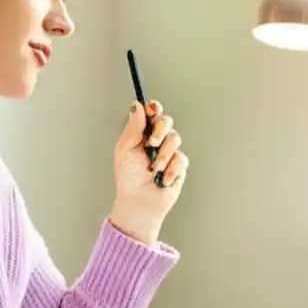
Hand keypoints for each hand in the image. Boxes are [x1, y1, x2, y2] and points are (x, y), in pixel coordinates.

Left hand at [108, 100, 187, 245]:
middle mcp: (157, 141)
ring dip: (163, 155)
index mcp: (142, 134)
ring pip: (175, 139)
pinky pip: (181, 158)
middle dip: (160, 130)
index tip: (153, 107)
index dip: (154, 108)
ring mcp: (169, 152)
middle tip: (152, 144)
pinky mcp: (179, 165)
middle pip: (166, 121)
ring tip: (154, 170)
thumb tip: (137, 105)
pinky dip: (171, 169)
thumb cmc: (128, 178)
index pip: (151, 114)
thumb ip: (134, 127)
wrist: (140, 201)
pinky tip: (163, 178)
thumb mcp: (125, 149)